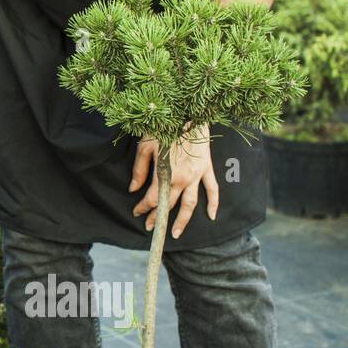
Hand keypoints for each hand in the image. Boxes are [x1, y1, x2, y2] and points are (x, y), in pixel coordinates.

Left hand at [129, 124, 218, 238]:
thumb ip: (140, 170)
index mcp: (165, 174)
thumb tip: (133, 189)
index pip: (153, 199)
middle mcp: (182, 179)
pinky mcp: (207, 169)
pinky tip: (211, 216)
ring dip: (183, 221)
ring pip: (190, 204)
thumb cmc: (164, 128)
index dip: (143, 208)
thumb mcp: (145, 146)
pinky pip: (213, 190)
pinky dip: (213, 204)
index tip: (137, 212)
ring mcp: (197, 176)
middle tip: (151, 227)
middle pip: (169, 205)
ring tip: (175, 233)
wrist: (188, 114)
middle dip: (158, 217)